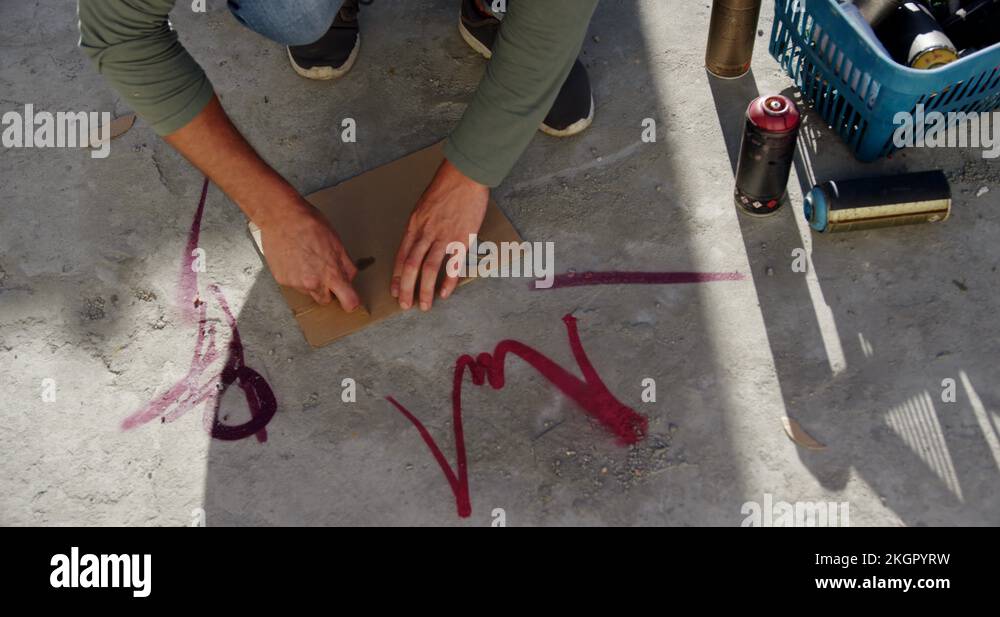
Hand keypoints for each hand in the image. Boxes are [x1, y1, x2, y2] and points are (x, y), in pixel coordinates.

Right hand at [261, 198, 360, 311]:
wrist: (282, 218)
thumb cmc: (310, 225)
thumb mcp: (337, 243)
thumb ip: (346, 265)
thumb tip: (349, 278)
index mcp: (331, 274)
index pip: (349, 301)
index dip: (350, 301)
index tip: (349, 299)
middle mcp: (313, 283)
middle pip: (325, 300)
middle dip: (327, 290)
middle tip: (323, 272)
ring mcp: (296, 283)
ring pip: (308, 292)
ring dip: (310, 282)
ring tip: (305, 260)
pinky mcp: (282, 280)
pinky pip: (293, 284)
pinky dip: (295, 276)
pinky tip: (294, 259)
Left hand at [392, 159, 488, 310]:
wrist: (464, 178)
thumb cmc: (444, 189)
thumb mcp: (422, 207)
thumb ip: (419, 227)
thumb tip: (416, 245)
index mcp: (414, 226)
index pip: (401, 256)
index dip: (397, 276)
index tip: (395, 290)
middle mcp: (426, 234)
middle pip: (411, 266)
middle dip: (407, 289)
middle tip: (405, 305)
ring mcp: (444, 237)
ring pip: (429, 269)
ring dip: (425, 290)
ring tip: (424, 305)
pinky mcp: (462, 239)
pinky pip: (453, 265)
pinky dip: (448, 282)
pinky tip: (445, 293)